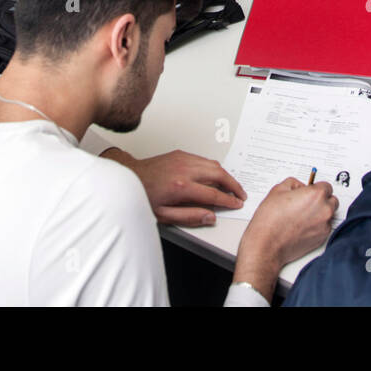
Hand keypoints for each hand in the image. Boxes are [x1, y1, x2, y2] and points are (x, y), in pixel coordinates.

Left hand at [106, 148, 244, 225]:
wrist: (130, 178)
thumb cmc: (144, 197)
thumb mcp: (164, 215)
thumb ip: (190, 216)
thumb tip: (209, 216)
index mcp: (181, 187)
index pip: (213, 193)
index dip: (228, 200)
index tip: (236, 204)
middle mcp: (184, 170)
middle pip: (219, 174)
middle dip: (233, 185)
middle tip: (240, 194)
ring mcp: (183, 159)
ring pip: (213, 164)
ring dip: (226, 175)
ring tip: (231, 186)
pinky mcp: (180, 154)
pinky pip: (203, 159)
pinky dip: (214, 167)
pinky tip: (216, 175)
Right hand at [233, 178, 338, 299]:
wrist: (267, 244)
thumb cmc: (270, 220)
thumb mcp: (278, 190)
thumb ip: (294, 184)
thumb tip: (299, 187)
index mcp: (316, 195)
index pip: (327, 186)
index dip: (316, 187)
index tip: (310, 190)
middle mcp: (324, 210)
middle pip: (332, 200)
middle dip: (322, 200)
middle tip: (307, 202)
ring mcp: (324, 226)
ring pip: (329, 215)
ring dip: (320, 213)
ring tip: (303, 215)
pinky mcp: (322, 239)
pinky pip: (324, 228)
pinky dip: (317, 226)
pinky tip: (302, 225)